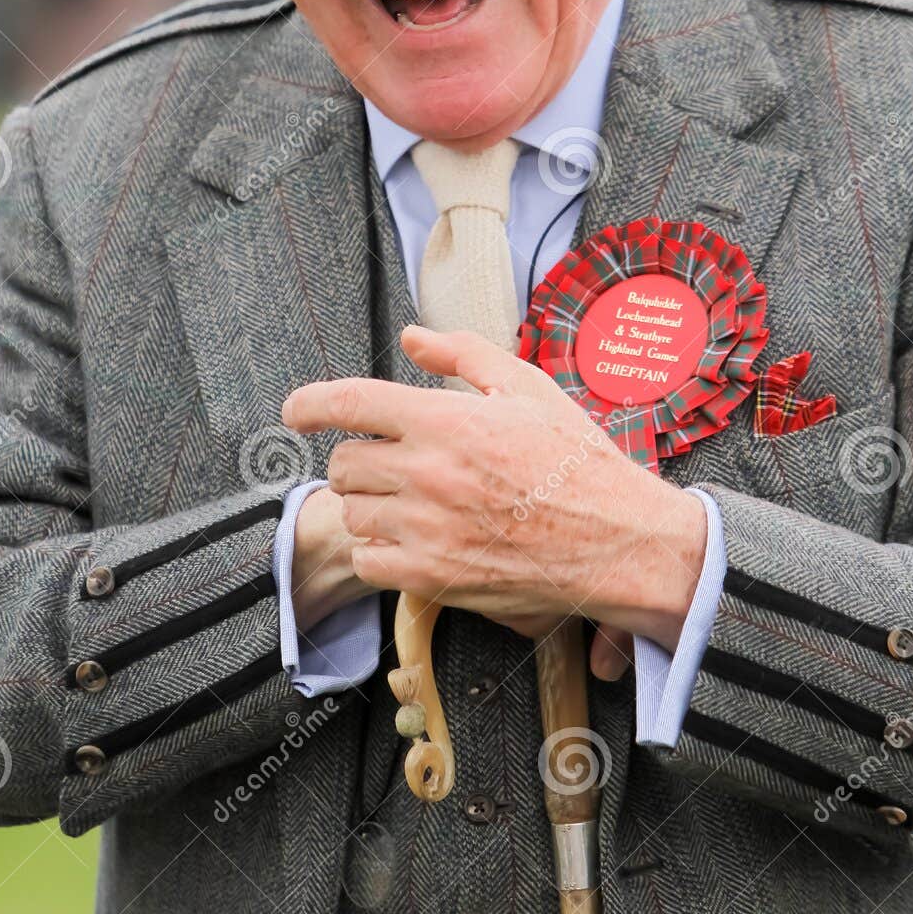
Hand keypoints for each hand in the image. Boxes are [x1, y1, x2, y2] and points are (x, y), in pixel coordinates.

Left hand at [282, 325, 706, 657]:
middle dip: (361, 459)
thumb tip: (412, 337)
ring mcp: (426, 529)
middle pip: (344, 464)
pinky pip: (368, 560)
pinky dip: (379, 550)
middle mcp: (427, 473)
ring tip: (413, 502)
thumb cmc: (577, 462)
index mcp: (446, 419)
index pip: (348, 403)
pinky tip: (413, 539)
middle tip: (394, 463)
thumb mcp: (527, 388)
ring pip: (353, 512)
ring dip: (371, 505)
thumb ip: (461, 355)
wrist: (617, 541)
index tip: (295, 413)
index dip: (309, 405)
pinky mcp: (431, 576)